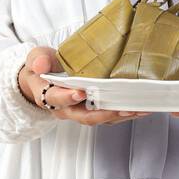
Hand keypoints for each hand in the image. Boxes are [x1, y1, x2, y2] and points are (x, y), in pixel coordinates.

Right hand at [19, 46, 150, 126]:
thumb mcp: (37, 59)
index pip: (58, 99)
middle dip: (105, 113)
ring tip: (140, 109)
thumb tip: (40, 65)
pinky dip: (125, 113)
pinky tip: (141, 108)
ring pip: (100, 119)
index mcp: (49, 96)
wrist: (42, 81)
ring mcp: (80, 112)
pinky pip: (109, 116)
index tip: (81, 92)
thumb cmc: (42, 69)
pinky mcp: (93, 112)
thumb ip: (38, 60)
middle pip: (85, 116)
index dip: (69, 97)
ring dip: (120, 115)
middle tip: (123, 107)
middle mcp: (65, 109)